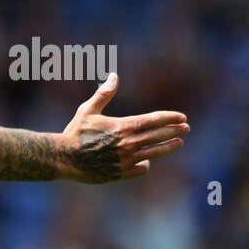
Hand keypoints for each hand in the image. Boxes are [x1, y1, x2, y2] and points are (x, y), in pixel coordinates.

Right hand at [60, 73, 188, 182]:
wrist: (62, 158)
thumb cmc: (74, 133)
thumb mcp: (87, 110)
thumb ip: (104, 94)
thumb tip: (114, 76)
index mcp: (123, 126)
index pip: (155, 120)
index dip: (171, 118)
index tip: (182, 117)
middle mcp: (128, 143)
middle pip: (160, 136)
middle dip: (176, 131)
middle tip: (185, 128)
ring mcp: (126, 159)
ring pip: (156, 153)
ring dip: (169, 147)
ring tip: (177, 143)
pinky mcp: (121, 173)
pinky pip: (142, 168)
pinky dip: (145, 164)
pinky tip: (147, 160)